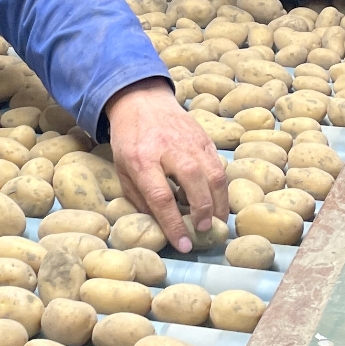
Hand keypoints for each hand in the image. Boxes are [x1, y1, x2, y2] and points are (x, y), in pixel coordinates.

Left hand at [105, 78, 227, 252]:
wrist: (141, 101)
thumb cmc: (130, 141)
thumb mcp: (123, 171)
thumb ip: (140, 198)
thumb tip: (161, 226)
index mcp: (142, 160)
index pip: (161, 197)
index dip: (173, 224)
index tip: (183, 245)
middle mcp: (168, 150)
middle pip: (193, 182)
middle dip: (202, 211)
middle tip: (203, 230)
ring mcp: (190, 142)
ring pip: (213, 174)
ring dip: (219, 203)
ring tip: (216, 222)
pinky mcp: (204, 139)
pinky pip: (219, 166)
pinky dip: (221, 188)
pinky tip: (218, 202)